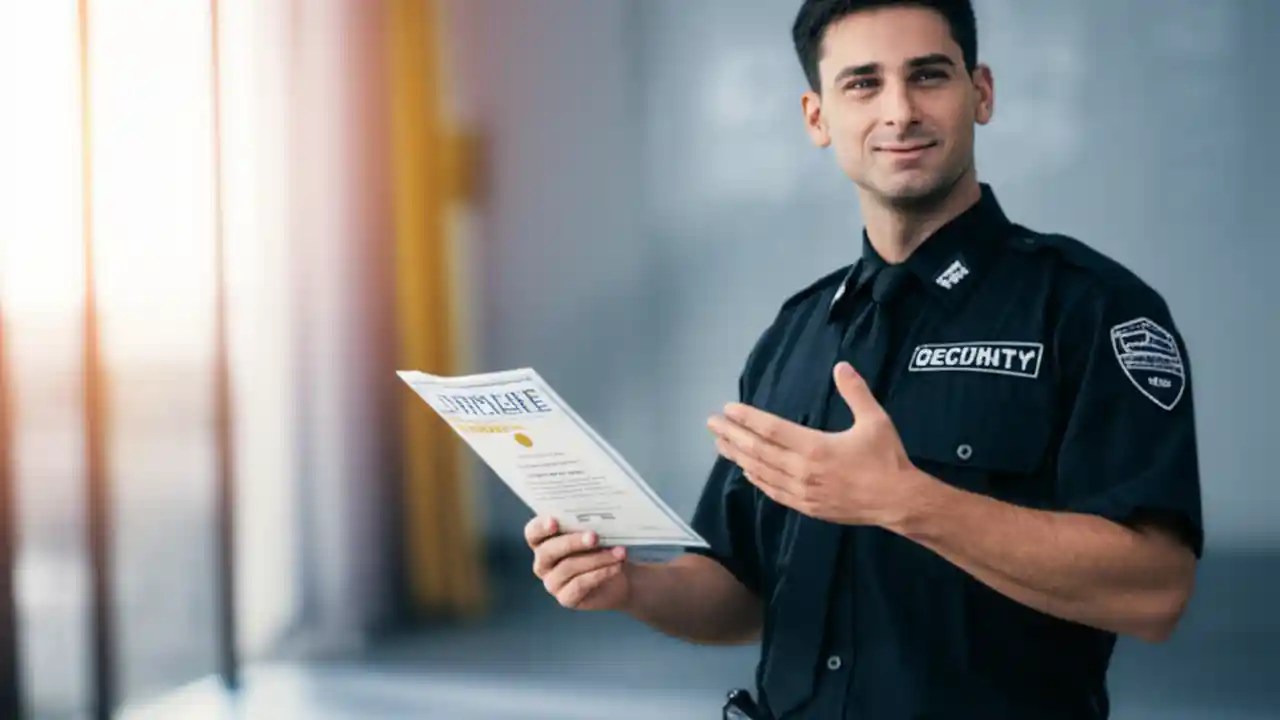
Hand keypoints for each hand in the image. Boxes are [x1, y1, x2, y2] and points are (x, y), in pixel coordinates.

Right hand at [525, 515, 630, 610]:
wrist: (619, 576)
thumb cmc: (602, 547)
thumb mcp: (595, 533)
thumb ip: (587, 526)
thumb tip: (595, 520)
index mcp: (543, 541)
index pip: (533, 532)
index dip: (541, 527)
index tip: (555, 521)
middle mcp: (543, 562)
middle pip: (548, 551)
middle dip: (572, 542)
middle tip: (594, 536)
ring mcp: (552, 582)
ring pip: (568, 567)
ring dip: (596, 558)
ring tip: (618, 552)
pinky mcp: (566, 598)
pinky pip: (579, 584)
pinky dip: (600, 573)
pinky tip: (616, 567)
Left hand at [706, 361, 925, 528]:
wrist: (898, 502)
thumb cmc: (887, 459)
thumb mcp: (875, 420)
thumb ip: (855, 391)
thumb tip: (841, 365)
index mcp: (815, 447)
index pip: (770, 429)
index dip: (746, 418)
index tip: (728, 409)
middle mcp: (801, 470)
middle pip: (757, 451)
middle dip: (732, 435)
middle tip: (711, 424)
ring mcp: (802, 491)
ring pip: (761, 472)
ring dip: (738, 457)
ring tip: (720, 445)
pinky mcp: (806, 507)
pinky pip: (774, 492)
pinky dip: (757, 479)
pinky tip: (747, 471)